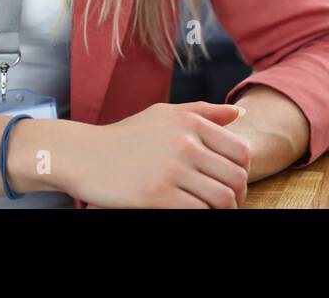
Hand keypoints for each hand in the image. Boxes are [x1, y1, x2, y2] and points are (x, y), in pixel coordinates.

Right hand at [64, 102, 251, 207]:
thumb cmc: (126, 137)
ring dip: (223, 211)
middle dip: (238, 196)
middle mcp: (185, 142)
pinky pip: (198, 212)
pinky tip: (193, 214)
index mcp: (191, 122)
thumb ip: (203, 112)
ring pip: (222, 199)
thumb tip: (239, 113)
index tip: (232, 183)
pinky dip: (204, 217)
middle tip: (227, 204)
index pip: (241, 151)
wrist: (84, 155)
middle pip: (236, 178)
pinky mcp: (157, 194)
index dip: (243, 173)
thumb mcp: (163, 115)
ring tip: (213, 212)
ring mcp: (171, 169)